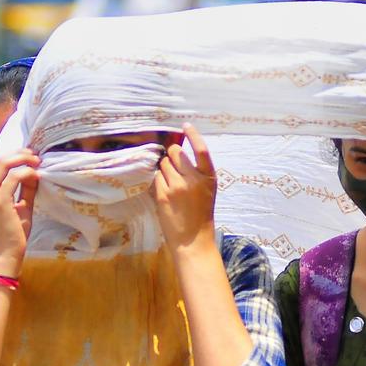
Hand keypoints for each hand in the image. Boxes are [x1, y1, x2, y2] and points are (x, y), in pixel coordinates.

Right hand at [0, 149, 39, 276]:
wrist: (6, 255)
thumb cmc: (13, 235)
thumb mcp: (21, 207)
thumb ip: (25, 190)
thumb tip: (34, 173)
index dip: (13, 157)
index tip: (30, 157)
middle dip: (18, 154)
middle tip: (35, 155)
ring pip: (3, 164)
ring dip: (23, 159)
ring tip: (37, 162)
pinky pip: (13, 177)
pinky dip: (27, 173)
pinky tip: (36, 176)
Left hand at [152, 123, 215, 251]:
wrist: (193, 240)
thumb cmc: (200, 214)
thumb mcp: (206, 190)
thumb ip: (197, 173)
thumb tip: (178, 154)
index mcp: (208, 177)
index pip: (201, 149)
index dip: (194, 135)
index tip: (186, 126)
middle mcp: (194, 179)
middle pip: (176, 152)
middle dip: (172, 156)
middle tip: (173, 168)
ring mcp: (177, 187)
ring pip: (163, 164)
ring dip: (164, 170)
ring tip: (171, 185)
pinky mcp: (163, 195)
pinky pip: (156, 178)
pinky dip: (158, 182)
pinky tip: (165, 193)